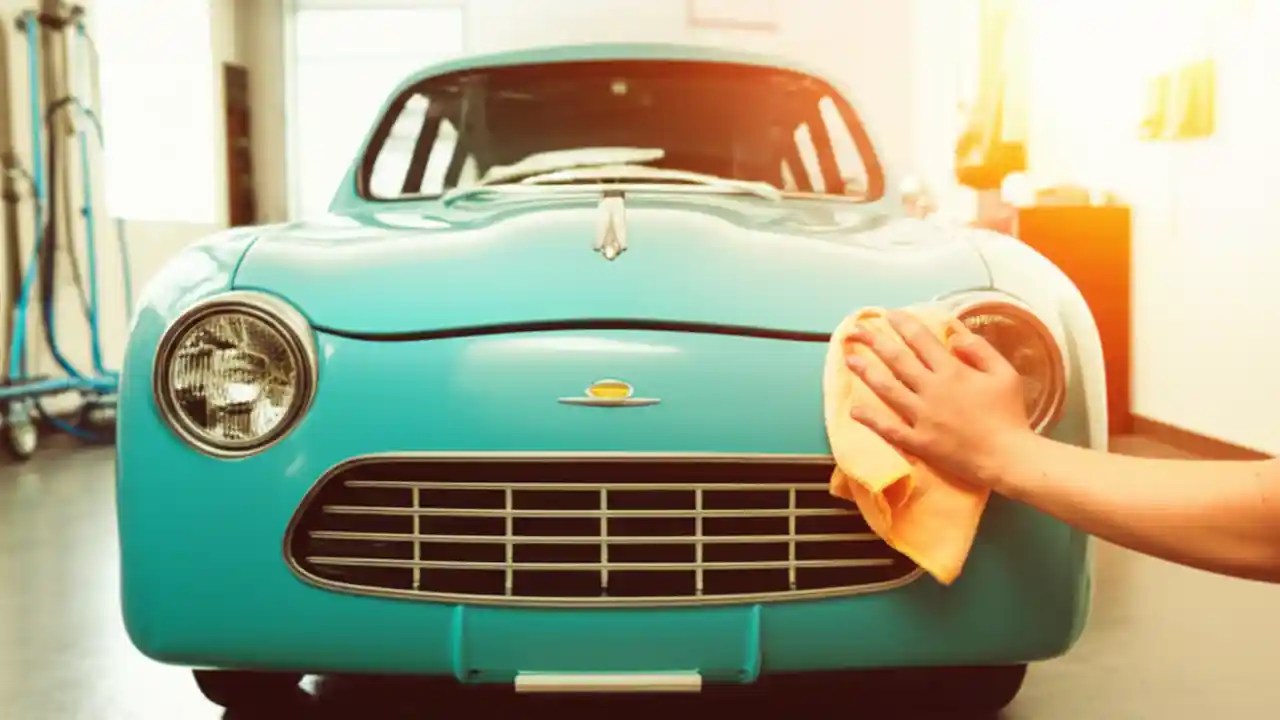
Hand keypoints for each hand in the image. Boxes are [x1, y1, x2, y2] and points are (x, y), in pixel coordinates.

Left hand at [844, 309, 1037, 489]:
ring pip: (888, 389)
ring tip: (849, 358)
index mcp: (953, 371)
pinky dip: (870, 419)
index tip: (888, 314)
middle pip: (898, 360)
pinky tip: (854, 409)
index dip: (903, 325)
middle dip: (875, 342)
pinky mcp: (918, 441)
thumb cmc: (1009, 413)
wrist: (1007, 457)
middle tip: (856, 329)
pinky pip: (888, 428)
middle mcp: (932, 390)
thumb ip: (979, 350)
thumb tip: (953, 333)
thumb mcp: (1004, 373)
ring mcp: (921, 416)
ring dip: (866, 372)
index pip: (921, 341)